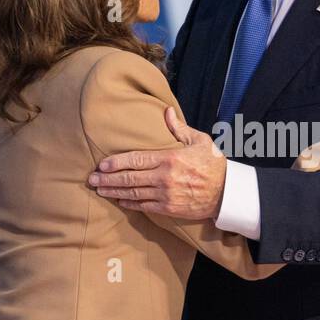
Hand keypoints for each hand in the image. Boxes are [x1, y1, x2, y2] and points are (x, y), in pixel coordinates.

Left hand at [88, 106, 226, 218]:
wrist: (227, 193)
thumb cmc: (213, 164)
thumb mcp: (199, 140)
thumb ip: (179, 128)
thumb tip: (166, 111)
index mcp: (169, 158)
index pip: (135, 160)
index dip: (116, 162)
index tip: (102, 164)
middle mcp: (164, 177)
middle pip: (129, 178)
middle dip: (107, 179)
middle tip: (91, 179)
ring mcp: (165, 195)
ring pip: (133, 193)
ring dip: (114, 192)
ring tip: (99, 189)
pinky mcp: (169, 208)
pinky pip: (144, 206)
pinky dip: (129, 203)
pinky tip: (119, 200)